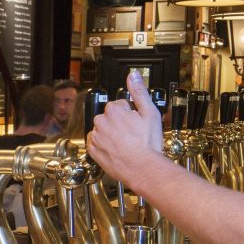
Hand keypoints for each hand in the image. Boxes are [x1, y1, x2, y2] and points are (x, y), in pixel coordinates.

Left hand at [87, 71, 166, 185]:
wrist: (143, 168)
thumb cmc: (148, 144)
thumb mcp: (150, 112)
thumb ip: (139, 92)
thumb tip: (133, 75)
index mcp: (114, 110)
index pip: (120, 106)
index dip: (130, 114)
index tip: (136, 123)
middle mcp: (101, 122)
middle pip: (110, 117)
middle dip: (119, 124)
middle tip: (133, 135)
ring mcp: (96, 137)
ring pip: (103, 130)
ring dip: (111, 134)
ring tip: (126, 144)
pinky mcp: (93, 151)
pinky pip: (96, 144)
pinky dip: (104, 146)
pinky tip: (116, 150)